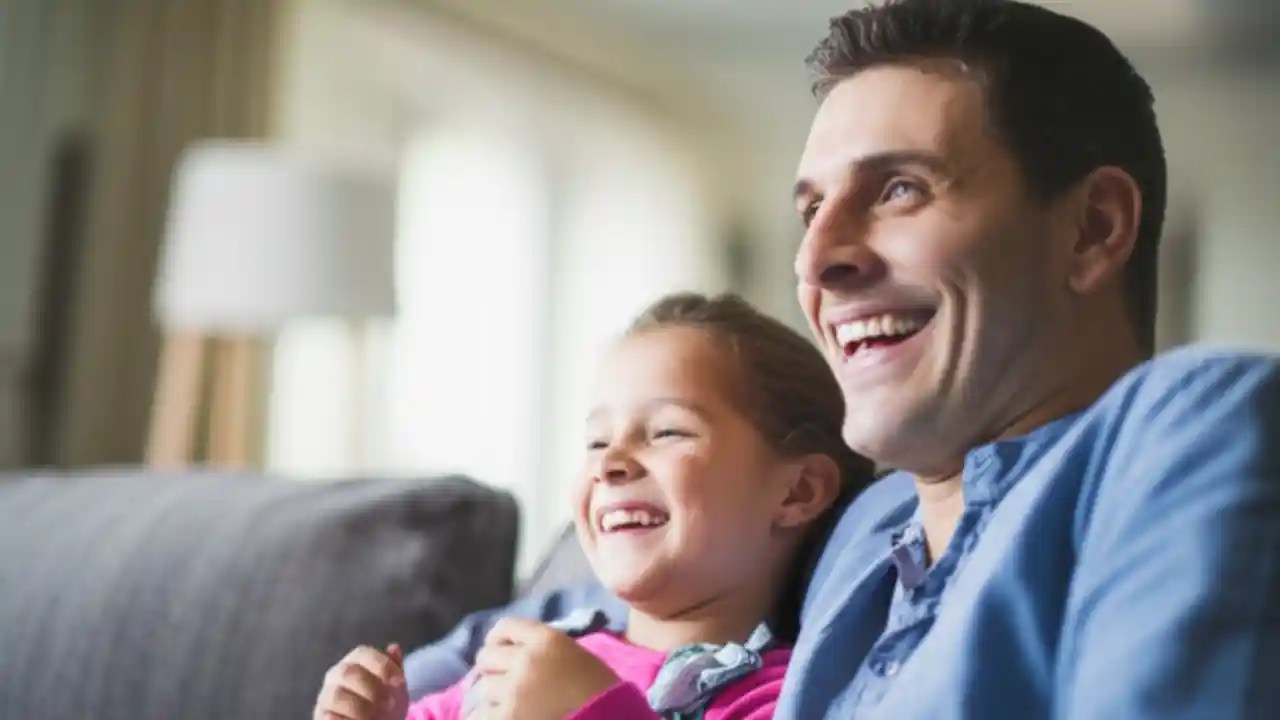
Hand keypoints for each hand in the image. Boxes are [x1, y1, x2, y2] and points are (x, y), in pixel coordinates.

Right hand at [314, 643, 408, 719]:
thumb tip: (394, 648)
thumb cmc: (385, 703)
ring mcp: (326, 696)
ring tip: (375, 716)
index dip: (383, 665)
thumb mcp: (395, 687)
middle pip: (348, 672)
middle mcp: (336, 675)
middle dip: (372, 688)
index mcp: (355, 661)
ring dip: (359, 708)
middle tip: (389, 703)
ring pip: (336, 696)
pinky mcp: (320, 716)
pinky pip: (328, 717)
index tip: (400, 681)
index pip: (363, 653)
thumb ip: (394, 668)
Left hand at [467, 618, 619, 719]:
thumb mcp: (576, 657)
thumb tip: (511, 656)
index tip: (498, 649)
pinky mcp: (506, 719)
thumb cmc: (599, 694)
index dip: (497, 639)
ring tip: (506, 707)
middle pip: (486, 656)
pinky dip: (485, 718)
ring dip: (491, 698)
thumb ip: (544, 651)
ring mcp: (514, 691)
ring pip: (482, 688)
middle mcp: (526, 660)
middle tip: (502, 683)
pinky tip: (499, 719)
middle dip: (491, 670)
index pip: (505, 626)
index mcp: (547, 639)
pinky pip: (478, 715)